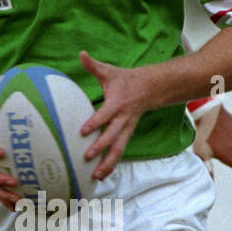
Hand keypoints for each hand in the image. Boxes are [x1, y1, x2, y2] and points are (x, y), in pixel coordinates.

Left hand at [78, 50, 151, 180]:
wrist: (150, 89)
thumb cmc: (124, 80)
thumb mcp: (109, 71)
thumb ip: (93, 65)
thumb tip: (81, 54)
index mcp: (117, 104)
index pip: (105, 115)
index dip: (94, 123)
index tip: (82, 131)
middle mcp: (123, 119)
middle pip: (113, 137)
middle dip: (101, 147)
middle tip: (87, 157)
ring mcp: (126, 129)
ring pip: (118, 150)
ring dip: (107, 164)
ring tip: (95, 176)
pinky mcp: (126, 135)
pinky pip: (119, 152)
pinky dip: (111, 165)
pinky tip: (100, 176)